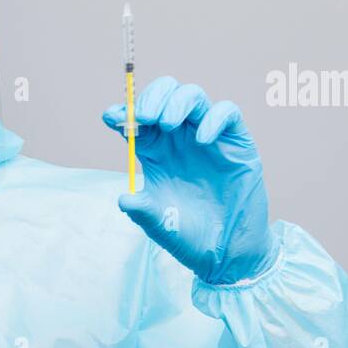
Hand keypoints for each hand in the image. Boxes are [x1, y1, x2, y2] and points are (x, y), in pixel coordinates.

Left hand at [103, 76, 277, 284]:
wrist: (226, 252)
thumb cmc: (188, 236)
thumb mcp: (159, 224)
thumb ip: (142, 210)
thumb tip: (123, 199)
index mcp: (156, 152)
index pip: (138, 120)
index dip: (124, 112)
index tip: (111, 117)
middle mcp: (180, 139)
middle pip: (165, 95)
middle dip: (151, 97)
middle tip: (144, 116)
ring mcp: (208, 137)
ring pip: (193, 95)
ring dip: (177, 102)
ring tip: (167, 124)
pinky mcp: (236, 143)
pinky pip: (228, 112)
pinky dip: (213, 117)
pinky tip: (201, 140)